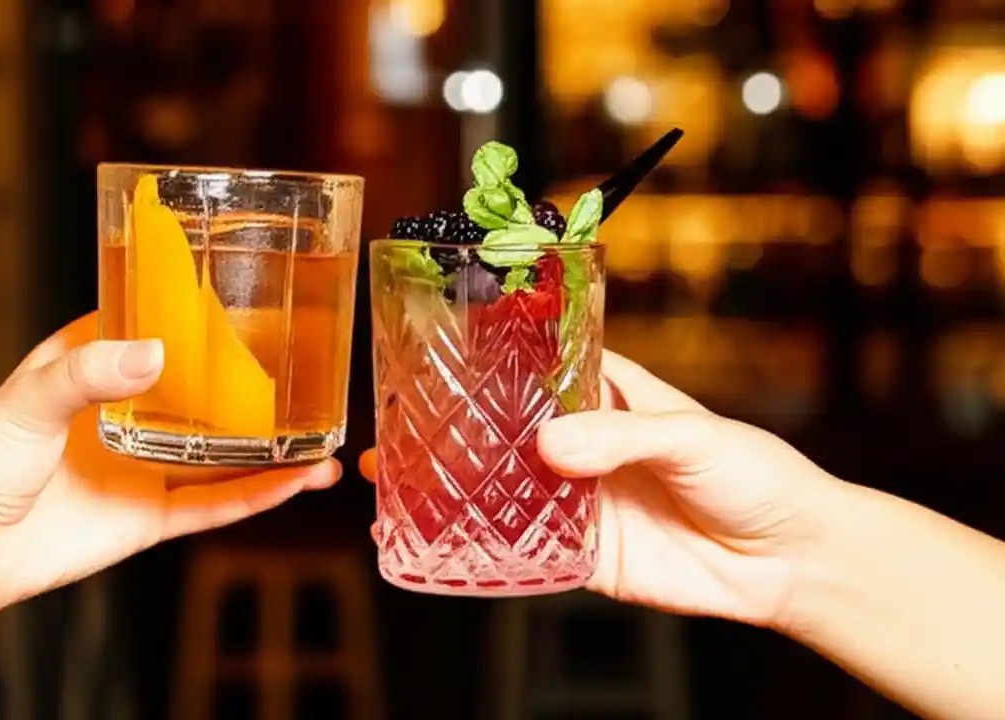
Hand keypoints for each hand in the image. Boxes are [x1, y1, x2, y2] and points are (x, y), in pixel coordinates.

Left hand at [0, 313, 339, 617]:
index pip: (151, 327)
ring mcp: (142, 467)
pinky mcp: (149, 517)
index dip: (194, 309)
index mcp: (89, 369)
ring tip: (325, 432)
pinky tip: (298, 480)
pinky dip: (258, 494)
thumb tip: (154, 354)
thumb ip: (87, 374)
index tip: (244, 287)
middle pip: (202, 391)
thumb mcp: (25, 401)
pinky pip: (215, 504)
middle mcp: (126, 415)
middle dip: (251, 380)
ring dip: (272, 445)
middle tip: (305, 361)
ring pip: (223, 451)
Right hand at [359, 351, 839, 628]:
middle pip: (503, 431)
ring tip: (394, 482)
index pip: (537, 364)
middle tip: (395, 425)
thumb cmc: (757, 475)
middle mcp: (583, 445)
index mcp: (608, 396)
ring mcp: (578, 501)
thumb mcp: (693, 437)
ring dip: (452, 488)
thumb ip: (622, 437)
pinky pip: (523, 552)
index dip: (489, 356)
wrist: (791, 561)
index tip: (436, 349)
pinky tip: (439, 542)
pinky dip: (482, 549)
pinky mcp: (582, 555)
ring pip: (501, 491)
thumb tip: (552, 448)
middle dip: (451, 429)